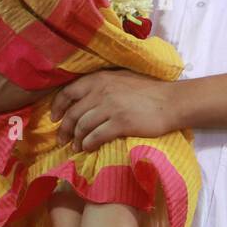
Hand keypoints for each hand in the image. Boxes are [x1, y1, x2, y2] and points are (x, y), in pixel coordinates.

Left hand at [50, 68, 179, 150]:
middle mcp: (102, 91)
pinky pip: (96, 137)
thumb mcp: (121, 80)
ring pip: (82, 126)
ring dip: (76, 139)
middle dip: (64, 129)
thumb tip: (83, 101)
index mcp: (100, 78)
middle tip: (61, 140)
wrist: (172, 101)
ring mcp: (111, 107)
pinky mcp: (121, 123)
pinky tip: (89, 148)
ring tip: (76, 147)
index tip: (54, 118)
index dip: (58, 107)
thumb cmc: (149, 91)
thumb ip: (102, 86)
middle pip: (73, 113)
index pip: (68, 92)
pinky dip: (89, 144)